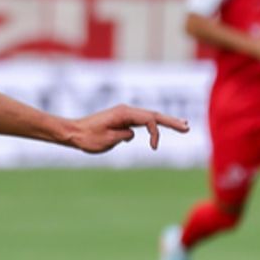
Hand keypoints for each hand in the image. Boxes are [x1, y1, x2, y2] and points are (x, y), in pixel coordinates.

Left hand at [64, 105, 189, 153]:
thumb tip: (131, 134)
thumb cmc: (87, 137)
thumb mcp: (107, 140)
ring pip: (149, 117)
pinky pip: (142, 121)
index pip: (149, 120)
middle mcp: (126, 111)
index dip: (156, 133)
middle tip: (187, 127)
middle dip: (171, 121)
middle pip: (154, 115)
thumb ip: (123, 135)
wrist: (72, 132)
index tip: (154, 148)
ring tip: (182, 124)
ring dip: (165, 121)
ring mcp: (124, 114)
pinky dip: (153, 124)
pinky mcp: (121, 119)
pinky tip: (160, 128)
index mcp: (124, 113)